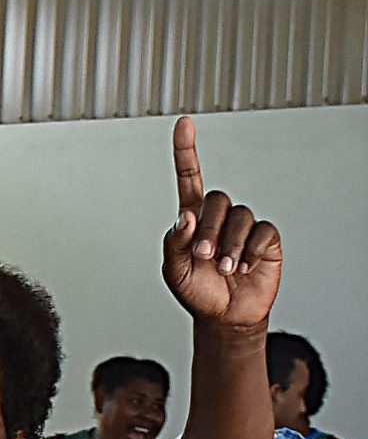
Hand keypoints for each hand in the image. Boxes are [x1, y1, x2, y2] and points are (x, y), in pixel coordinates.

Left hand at [163, 116, 280, 331]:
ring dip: (230, 246)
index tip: (183, 123)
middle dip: (209, 228)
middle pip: (217, 200)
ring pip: (240, 217)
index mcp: (192, 220)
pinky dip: (251, 251)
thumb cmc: (196, 291)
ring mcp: (243, 226)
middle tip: (204, 257)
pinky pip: (262, 232)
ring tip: (225, 269)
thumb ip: (173, 243)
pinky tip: (246, 267)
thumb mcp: (174, 271)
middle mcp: (219, 217)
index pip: (189, 179)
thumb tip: (185, 217)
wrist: (224, 316)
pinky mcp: (265, 238)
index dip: (186, 152)